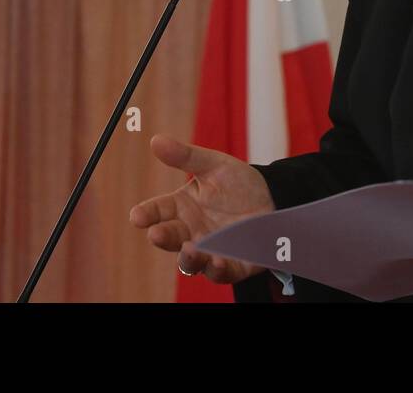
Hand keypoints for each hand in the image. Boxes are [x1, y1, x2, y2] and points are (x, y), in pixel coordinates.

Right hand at [129, 134, 274, 284]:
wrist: (275, 199)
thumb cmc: (239, 183)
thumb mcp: (215, 165)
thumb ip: (186, 156)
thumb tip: (156, 140)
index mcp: (182, 207)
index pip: (157, 211)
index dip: (146, 214)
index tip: (137, 216)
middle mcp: (190, 232)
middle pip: (169, 238)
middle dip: (162, 236)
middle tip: (156, 233)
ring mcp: (209, 250)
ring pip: (190, 262)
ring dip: (188, 258)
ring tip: (190, 249)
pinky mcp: (230, 265)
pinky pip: (219, 273)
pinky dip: (216, 269)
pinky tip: (218, 260)